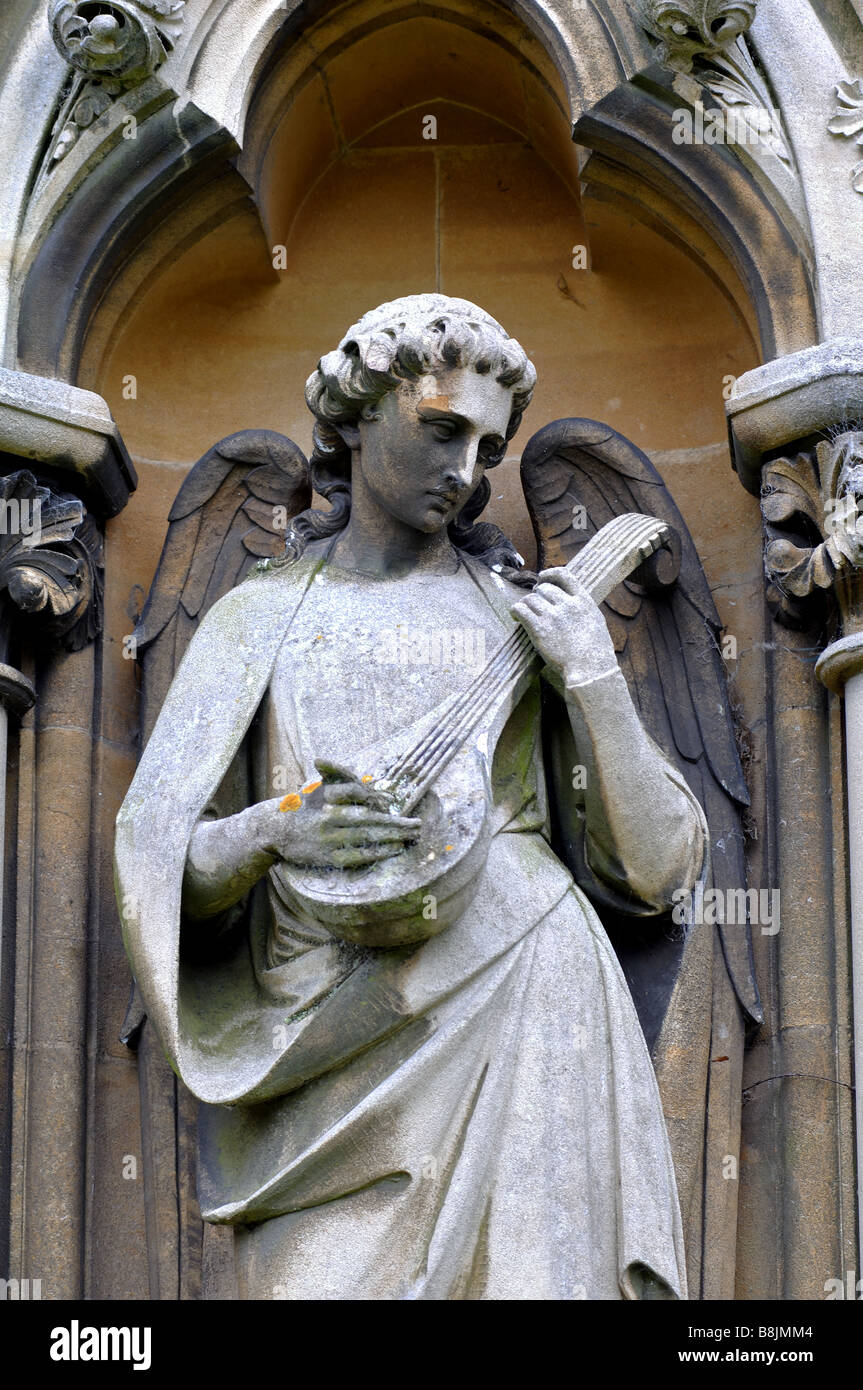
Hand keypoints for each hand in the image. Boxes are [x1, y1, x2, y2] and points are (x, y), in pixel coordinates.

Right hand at [257, 779, 421, 869]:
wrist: (276, 830)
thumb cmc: (306, 807)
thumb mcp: (320, 787)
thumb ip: (345, 784)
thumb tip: (374, 791)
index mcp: (328, 796)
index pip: (361, 794)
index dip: (380, 800)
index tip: (395, 806)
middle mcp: (329, 815)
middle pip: (370, 818)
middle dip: (397, 823)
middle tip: (418, 825)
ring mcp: (329, 837)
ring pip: (368, 836)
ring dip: (393, 837)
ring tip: (412, 836)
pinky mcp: (328, 856)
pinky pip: (359, 854)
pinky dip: (379, 851)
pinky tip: (394, 849)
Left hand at [511, 567, 619, 687]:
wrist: (589, 669)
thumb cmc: (595, 651)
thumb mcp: (596, 622)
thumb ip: (582, 608)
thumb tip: (572, 602)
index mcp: (583, 601)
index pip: (564, 575)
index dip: (550, 574)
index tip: (542, 578)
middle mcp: (567, 605)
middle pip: (544, 588)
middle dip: (537, 594)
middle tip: (534, 603)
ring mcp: (553, 616)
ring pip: (530, 599)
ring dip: (526, 604)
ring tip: (524, 612)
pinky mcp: (539, 629)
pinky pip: (520, 610)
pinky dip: (515, 610)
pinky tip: (515, 616)